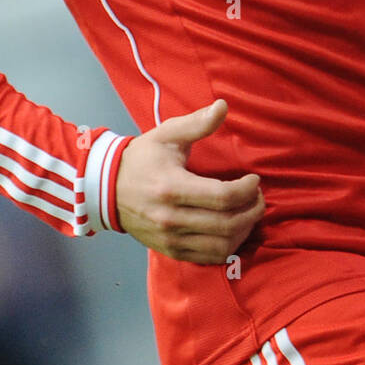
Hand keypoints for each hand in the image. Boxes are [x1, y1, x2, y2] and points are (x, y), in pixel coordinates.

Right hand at [116, 99, 264, 263]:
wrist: (107, 189)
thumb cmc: (141, 159)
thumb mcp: (166, 134)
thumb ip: (196, 123)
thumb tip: (223, 106)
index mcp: (172, 187)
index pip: (222, 197)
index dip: (247, 190)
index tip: (254, 180)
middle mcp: (172, 218)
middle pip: (227, 224)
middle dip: (252, 211)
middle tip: (258, 197)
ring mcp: (171, 239)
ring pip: (221, 245)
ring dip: (244, 231)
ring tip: (249, 212)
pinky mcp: (171, 251)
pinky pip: (209, 257)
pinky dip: (229, 247)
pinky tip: (235, 230)